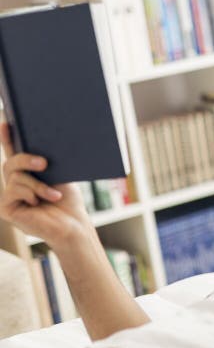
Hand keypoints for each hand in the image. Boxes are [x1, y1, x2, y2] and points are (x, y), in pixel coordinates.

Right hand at [0, 123, 91, 248]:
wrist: (73, 225)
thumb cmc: (68, 201)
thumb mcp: (60, 175)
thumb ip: (48, 162)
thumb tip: (45, 145)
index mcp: (27, 173)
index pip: (14, 151)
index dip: (8, 137)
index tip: (6, 122)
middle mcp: (15, 183)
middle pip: (11, 162)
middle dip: (26, 159)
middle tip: (44, 163)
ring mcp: (9, 196)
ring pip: (15, 177)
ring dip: (37, 185)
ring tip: (54, 195)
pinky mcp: (6, 208)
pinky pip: (13, 191)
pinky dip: (31, 194)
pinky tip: (40, 203)